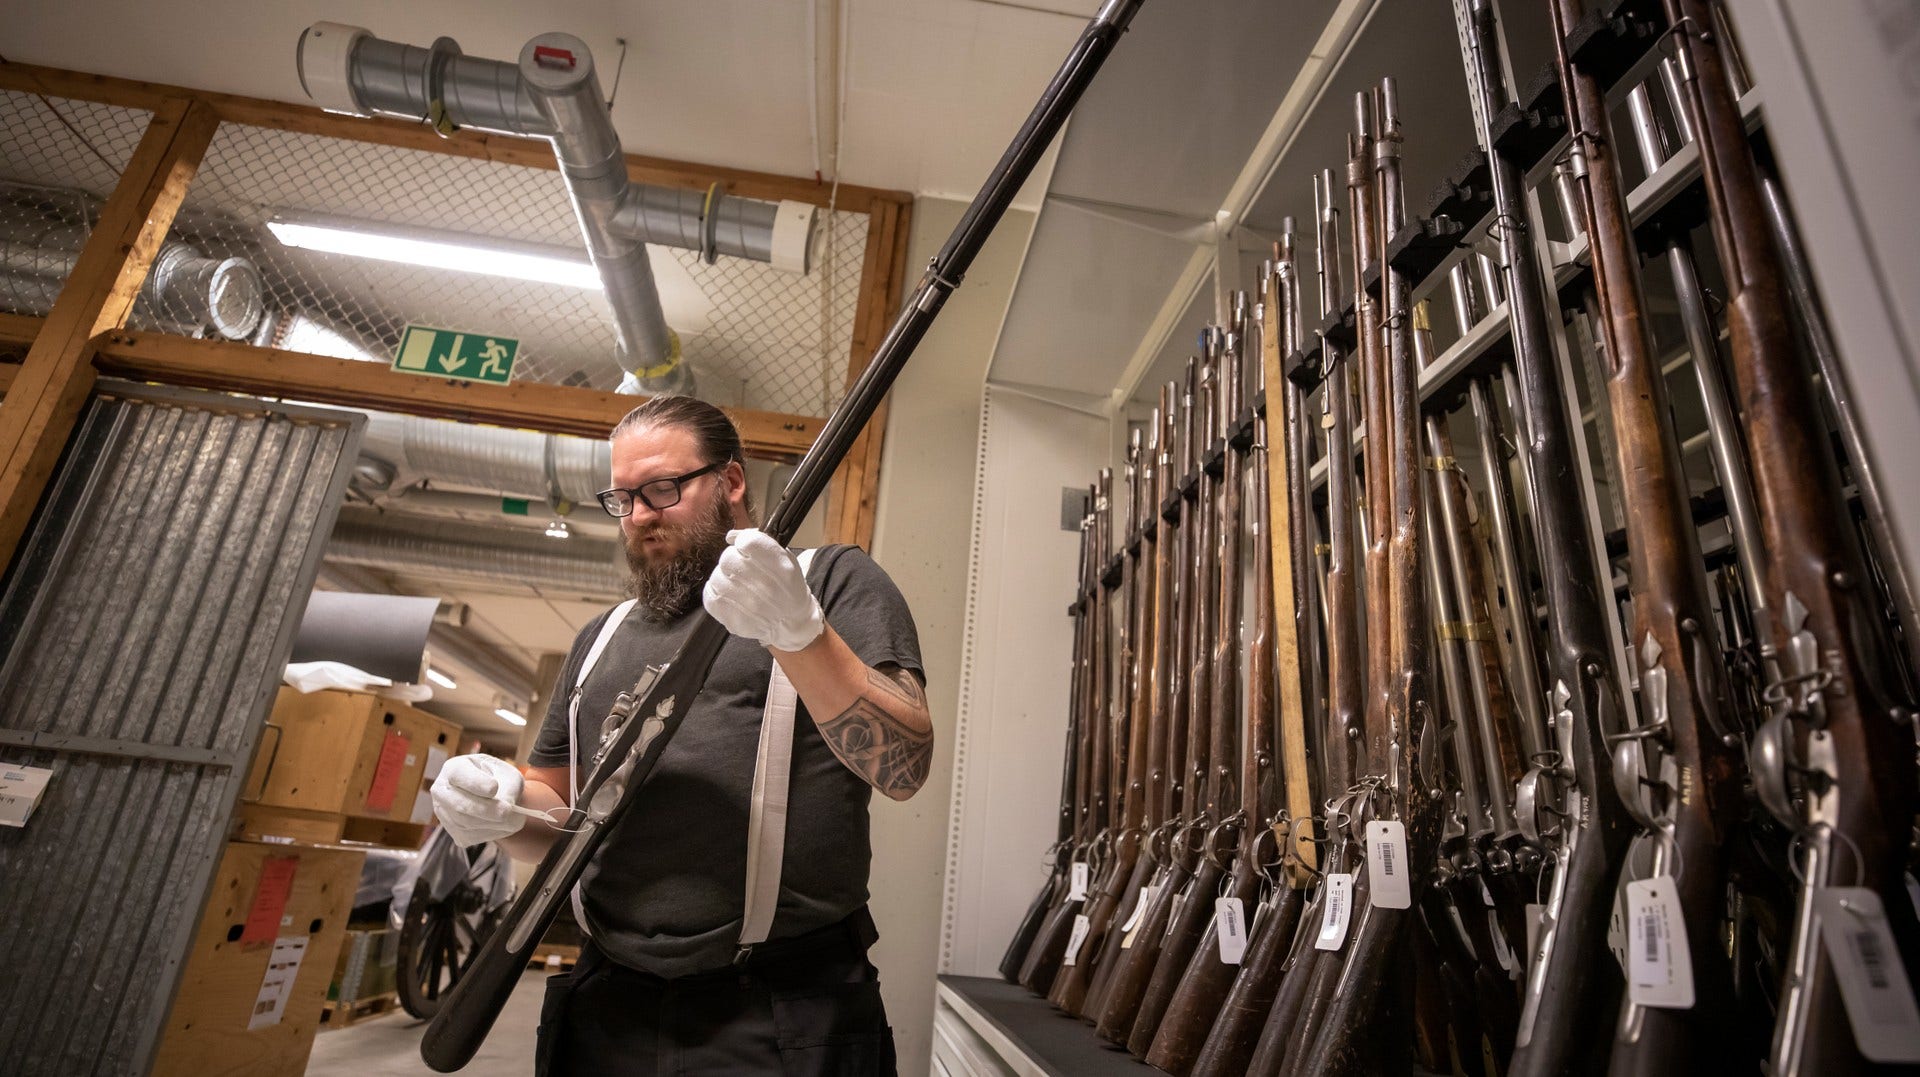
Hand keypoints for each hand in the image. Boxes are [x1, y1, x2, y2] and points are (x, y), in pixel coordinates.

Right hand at [430, 754, 526, 846]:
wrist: (494, 798)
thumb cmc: (499, 780)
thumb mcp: (508, 774)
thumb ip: (510, 785)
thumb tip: (507, 805)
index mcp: (453, 768)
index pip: (458, 774)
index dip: (475, 782)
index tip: (494, 788)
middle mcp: (442, 791)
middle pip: (460, 804)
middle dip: (487, 809)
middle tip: (507, 811)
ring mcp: (445, 814)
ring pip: (466, 824)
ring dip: (493, 823)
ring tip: (514, 817)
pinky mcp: (454, 833)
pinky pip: (472, 836)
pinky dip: (492, 832)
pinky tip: (503, 824)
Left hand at [703, 529, 824, 651]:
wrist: (790, 623)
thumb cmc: (787, 587)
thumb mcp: (786, 558)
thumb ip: (761, 541)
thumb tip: (732, 536)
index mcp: (782, 568)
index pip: (749, 542)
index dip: (743, 541)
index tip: (746, 547)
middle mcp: (766, 587)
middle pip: (728, 558)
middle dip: (732, 558)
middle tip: (740, 565)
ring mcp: (749, 607)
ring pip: (716, 577)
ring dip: (723, 576)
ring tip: (735, 581)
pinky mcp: (734, 620)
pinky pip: (710, 596)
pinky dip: (715, 592)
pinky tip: (727, 593)